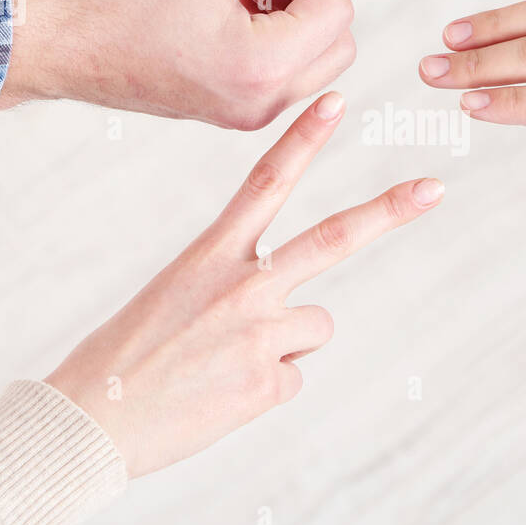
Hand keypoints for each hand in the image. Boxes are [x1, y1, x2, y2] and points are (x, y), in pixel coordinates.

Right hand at [0, 0, 355, 131]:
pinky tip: (223, 11)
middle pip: (339, 41)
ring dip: (292, 16)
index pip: (336, 8)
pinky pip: (283, 73)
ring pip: (315, 59)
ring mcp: (248, 115)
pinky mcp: (232, 112)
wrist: (62, 46)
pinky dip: (271, 37)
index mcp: (263, 67)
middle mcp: (263, 103)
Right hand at [45, 92, 443, 477]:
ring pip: (315, 325)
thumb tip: (285, 314)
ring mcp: (259, 333)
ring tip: (224, 363)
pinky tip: (221, 394)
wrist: (90, 422)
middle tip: (435, 188)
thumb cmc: (126, 356)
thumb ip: (233, 287)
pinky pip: (291, 376)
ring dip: (284, 343)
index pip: (264, 182)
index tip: (338, 102)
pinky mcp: (268, 382)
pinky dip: (264, 387)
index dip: (304, 139)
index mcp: (208, 254)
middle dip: (389, 211)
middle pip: (332, 238)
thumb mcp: (172, 295)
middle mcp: (242, 285)